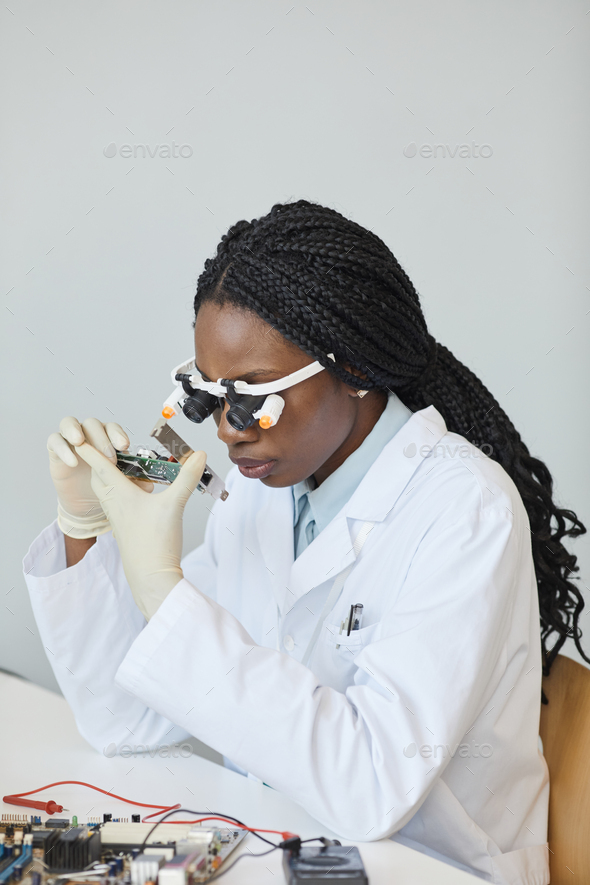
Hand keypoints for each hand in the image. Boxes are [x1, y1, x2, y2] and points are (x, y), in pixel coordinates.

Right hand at [48, 416, 152, 538]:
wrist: (85, 505)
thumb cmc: (105, 488)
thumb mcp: (122, 487)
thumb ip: (135, 483)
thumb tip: (150, 485)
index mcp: (108, 439)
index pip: (113, 428)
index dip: (118, 434)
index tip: (125, 447)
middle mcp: (89, 435)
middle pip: (93, 424)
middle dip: (101, 438)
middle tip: (108, 457)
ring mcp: (71, 440)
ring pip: (70, 424)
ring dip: (76, 431)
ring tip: (81, 444)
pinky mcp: (55, 450)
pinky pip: (55, 441)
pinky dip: (63, 449)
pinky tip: (72, 462)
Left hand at [74, 441, 206, 619]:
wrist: (150, 577)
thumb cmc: (155, 543)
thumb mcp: (174, 505)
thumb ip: (187, 477)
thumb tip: (198, 455)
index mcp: (119, 494)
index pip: (100, 465)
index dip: (91, 449)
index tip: (80, 437)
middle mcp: (114, 504)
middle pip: (100, 476)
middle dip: (101, 461)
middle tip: (110, 449)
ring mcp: (118, 516)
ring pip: (108, 490)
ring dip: (112, 476)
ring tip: (125, 467)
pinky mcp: (125, 526)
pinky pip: (117, 502)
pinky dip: (122, 491)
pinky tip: (137, 493)